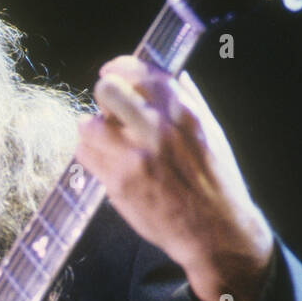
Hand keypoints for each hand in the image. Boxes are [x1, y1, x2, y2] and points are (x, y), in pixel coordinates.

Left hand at [76, 56, 274, 300]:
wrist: (215, 232)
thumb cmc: (216, 182)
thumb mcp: (213, 133)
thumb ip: (190, 101)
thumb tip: (173, 74)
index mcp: (183, 111)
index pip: (139, 71)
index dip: (118, 69)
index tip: (111, 74)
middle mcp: (157, 129)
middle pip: (106, 90)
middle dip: (103, 97)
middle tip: (108, 112)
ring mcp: (135, 157)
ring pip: (88, 124)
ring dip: (92, 130)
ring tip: (105, 142)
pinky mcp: (119, 184)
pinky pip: (85, 156)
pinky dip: (90, 155)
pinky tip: (104, 162)